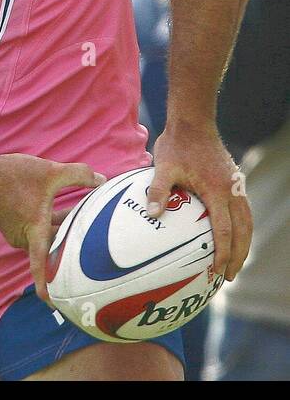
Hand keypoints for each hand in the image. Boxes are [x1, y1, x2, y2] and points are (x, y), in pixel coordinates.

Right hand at [0, 153, 105, 304]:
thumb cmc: (12, 175)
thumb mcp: (51, 171)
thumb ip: (79, 174)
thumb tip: (101, 179)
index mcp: (34, 231)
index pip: (41, 266)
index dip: (47, 287)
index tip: (56, 304)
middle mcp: (24, 238)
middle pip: (52, 248)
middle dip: (72, 242)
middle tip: (95, 235)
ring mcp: (16, 233)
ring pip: (46, 237)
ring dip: (63, 229)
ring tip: (83, 213)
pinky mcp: (12, 225)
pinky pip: (36, 231)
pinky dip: (51, 224)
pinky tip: (63, 208)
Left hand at [148, 121, 251, 281]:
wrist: (193, 122)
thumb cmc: (176, 145)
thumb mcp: (163, 167)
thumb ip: (158, 191)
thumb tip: (152, 213)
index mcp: (218, 192)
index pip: (224, 231)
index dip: (223, 254)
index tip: (217, 271)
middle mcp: (233, 191)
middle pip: (243, 232)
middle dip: (238, 256)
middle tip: (229, 277)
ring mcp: (237, 186)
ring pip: (247, 222)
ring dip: (243, 244)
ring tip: (235, 263)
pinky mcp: (235, 182)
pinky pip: (243, 211)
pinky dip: (242, 228)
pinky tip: (233, 236)